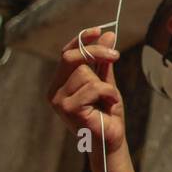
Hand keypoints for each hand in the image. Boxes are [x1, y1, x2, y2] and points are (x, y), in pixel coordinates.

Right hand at [48, 29, 124, 154]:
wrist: (111, 139)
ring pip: (85, 73)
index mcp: (60, 83)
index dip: (81, 39)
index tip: (99, 31)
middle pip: (73, 57)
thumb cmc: (107, 113)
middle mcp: (54, 91)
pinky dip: (108, 93)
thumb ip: (104, 61)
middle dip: (97, 53)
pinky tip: (108, 105)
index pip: (66, 54)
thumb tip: (108, 34)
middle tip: (116, 56)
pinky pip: (93, 87)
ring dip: (105, 84)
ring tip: (108, 99)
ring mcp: (59, 101)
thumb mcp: (106, 81)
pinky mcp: (69, 109)